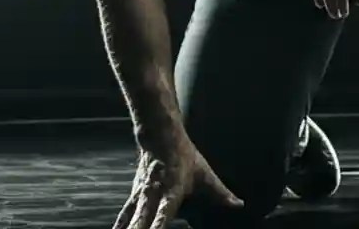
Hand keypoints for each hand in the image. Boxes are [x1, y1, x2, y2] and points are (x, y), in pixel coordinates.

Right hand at [112, 138, 242, 228]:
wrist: (161, 137)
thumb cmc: (183, 157)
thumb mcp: (205, 174)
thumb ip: (220, 193)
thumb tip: (238, 204)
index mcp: (171, 192)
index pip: (164, 213)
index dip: (158, 226)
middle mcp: (152, 196)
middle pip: (141, 219)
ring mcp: (140, 196)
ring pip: (130, 218)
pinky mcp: (133, 196)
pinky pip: (124, 215)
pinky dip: (120, 226)